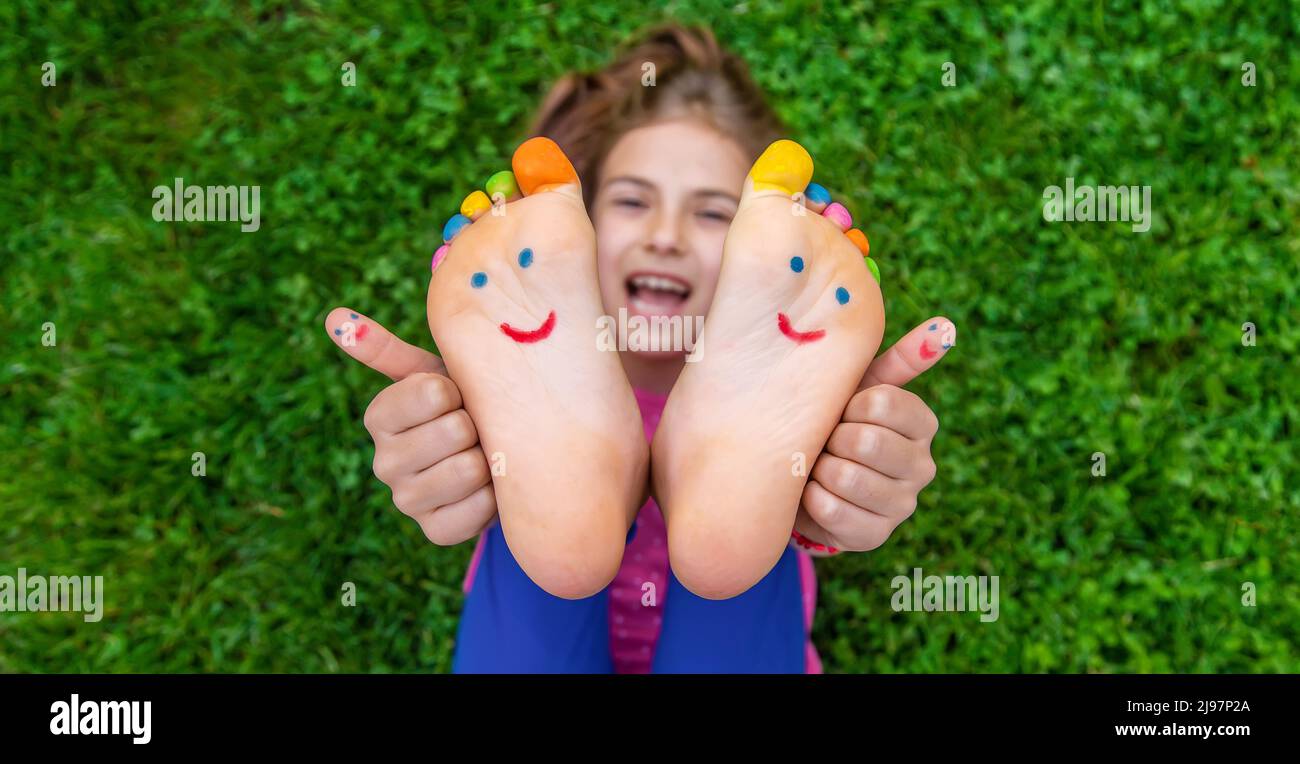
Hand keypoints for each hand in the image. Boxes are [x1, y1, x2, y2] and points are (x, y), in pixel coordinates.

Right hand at [324, 307, 496, 544]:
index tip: (457, 395)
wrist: (493, 451)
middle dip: (477, 425)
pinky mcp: (435, 532)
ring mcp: (407, 501)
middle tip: (474, 428)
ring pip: (468, 471)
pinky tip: (488, 486)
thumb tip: (333, 318)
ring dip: (489, 460)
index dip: (458, 391)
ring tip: (483, 454)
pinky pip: (478, 510)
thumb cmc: (462, 404)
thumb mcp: (431, 372)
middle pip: (455, 431)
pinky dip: (494, 496)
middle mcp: (383, 462)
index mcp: (379, 417)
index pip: (431, 393)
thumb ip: (386, 350)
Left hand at [794, 317, 955, 553]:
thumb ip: (901, 359)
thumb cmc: (836, 421)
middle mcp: (922, 465)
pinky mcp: (874, 536)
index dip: (849, 406)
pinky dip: (811, 498)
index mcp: (921, 423)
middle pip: (865, 441)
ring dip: (819, 468)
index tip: (841, 409)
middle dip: (831, 438)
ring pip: (847, 477)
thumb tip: (945, 326)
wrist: (808, 478)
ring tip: (818, 464)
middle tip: (825, 440)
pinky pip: (831, 510)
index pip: (883, 403)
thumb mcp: (861, 386)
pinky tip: (813, 493)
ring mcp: (901, 504)